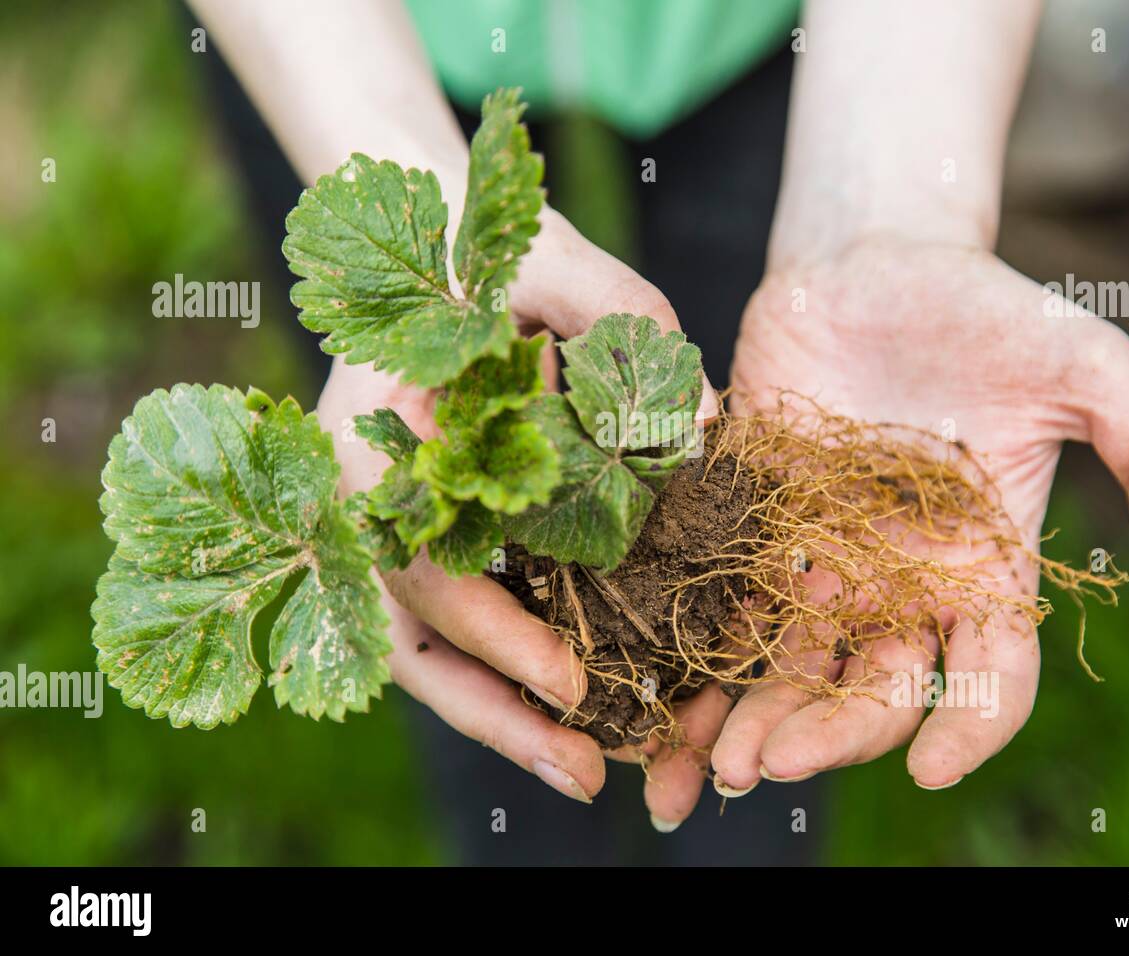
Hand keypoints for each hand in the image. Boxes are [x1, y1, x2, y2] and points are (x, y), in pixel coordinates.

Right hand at [318, 209, 718, 805]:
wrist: (430, 242)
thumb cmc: (488, 246)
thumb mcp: (555, 261)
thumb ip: (625, 321)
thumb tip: (712, 426)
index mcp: (381, 437)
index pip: (423, 558)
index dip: (493, 630)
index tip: (572, 681)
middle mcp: (371, 499)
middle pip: (418, 632)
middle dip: (499, 709)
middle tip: (587, 773)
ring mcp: (394, 527)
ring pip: (428, 648)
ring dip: (499, 714)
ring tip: (584, 772)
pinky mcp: (432, 537)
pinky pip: (454, 625)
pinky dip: (505, 673)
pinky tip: (573, 707)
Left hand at [712, 232, 1128, 792]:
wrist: (875, 261)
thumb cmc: (987, 311)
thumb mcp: (1085, 367)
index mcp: (982, 564)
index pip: (988, 677)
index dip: (970, 730)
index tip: (934, 769)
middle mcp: (901, 578)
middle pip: (876, 687)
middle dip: (834, 733)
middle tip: (778, 764)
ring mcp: (823, 557)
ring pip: (796, 663)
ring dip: (760, 717)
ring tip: (719, 758)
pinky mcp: (752, 521)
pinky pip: (727, 599)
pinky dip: (703, 650)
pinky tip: (669, 698)